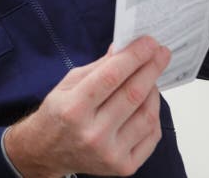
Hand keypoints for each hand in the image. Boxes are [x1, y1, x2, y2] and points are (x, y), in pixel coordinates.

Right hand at [3, 36, 170, 176]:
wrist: (48, 152)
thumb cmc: (58, 114)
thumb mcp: (68, 84)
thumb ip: (98, 68)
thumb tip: (124, 49)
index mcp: (73, 108)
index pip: (111, 77)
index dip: (133, 57)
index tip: (148, 43)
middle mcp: (92, 133)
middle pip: (132, 95)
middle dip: (151, 69)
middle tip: (161, 53)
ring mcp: (110, 152)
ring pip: (147, 116)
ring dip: (153, 91)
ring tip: (151, 78)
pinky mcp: (124, 167)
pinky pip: (151, 136)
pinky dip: (153, 114)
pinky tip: (148, 102)